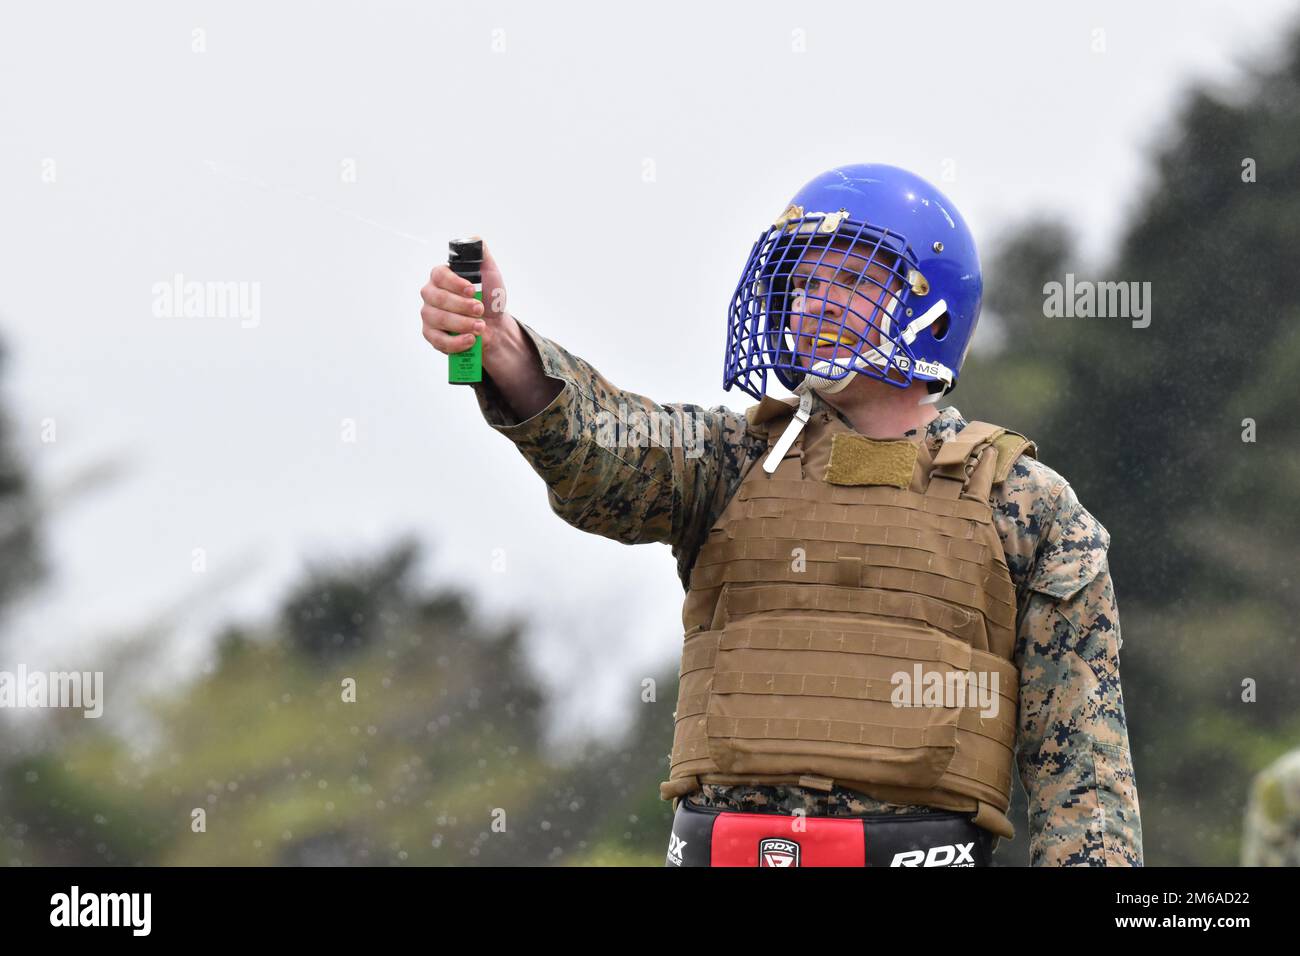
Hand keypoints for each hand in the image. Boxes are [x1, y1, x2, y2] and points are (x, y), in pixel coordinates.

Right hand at [420, 236, 513, 359]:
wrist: (494, 326)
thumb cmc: (489, 298)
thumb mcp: (490, 275)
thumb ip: (482, 255)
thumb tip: (476, 239)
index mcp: (441, 277)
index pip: (439, 275)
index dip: (454, 283)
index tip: (472, 290)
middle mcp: (431, 294)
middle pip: (436, 298)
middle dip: (461, 306)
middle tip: (479, 310)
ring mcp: (429, 315)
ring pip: (437, 319)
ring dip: (461, 324)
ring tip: (479, 326)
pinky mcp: (432, 335)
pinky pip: (437, 340)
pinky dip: (455, 342)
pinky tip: (470, 340)